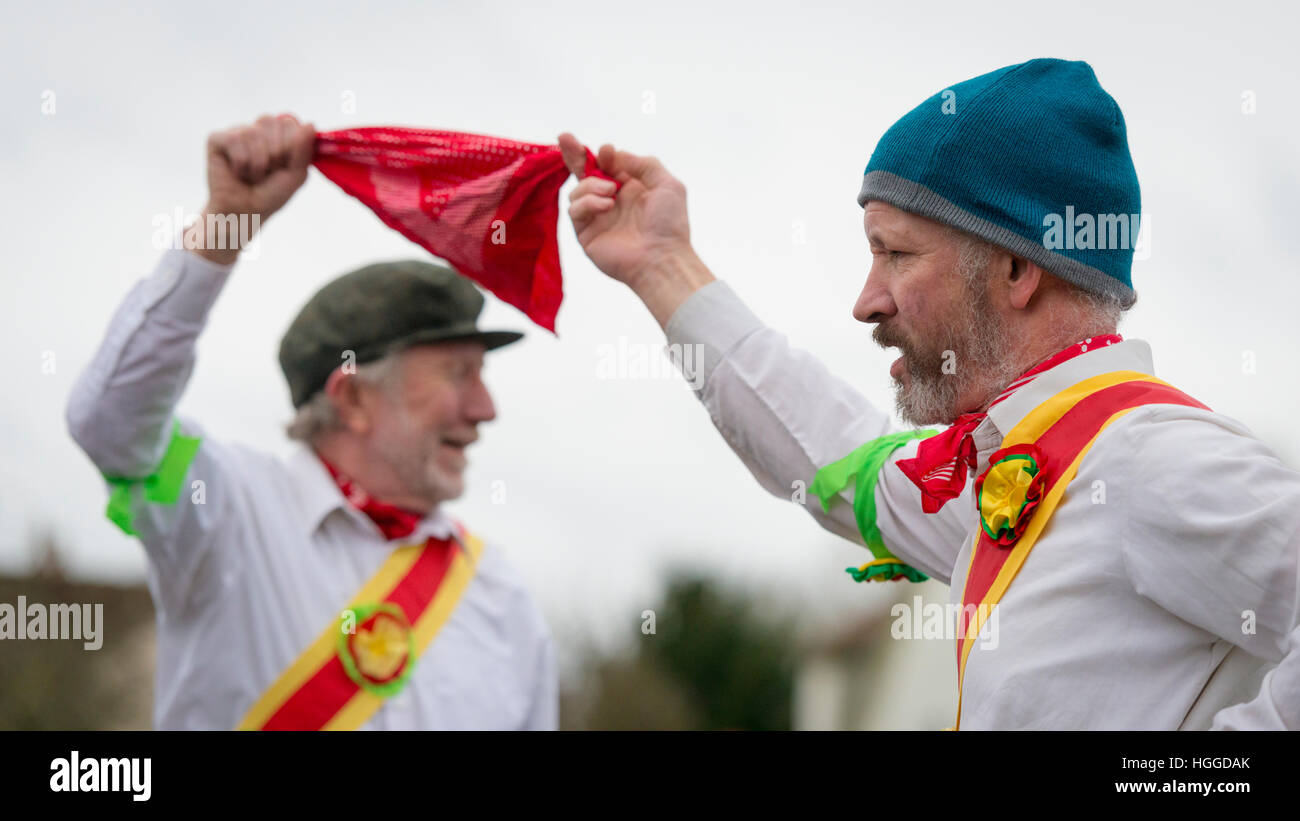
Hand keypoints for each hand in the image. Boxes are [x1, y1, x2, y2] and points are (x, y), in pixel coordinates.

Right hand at [186, 113, 315, 263]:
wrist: (245, 213)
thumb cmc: (270, 194)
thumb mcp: (296, 175)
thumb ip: (304, 150)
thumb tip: (310, 124)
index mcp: (278, 134)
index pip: (289, 123)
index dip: (290, 147)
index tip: (284, 167)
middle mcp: (257, 129)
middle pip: (271, 122)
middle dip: (274, 155)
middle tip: (266, 172)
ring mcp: (236, 132)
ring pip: (253, 133)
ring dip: (257, 163)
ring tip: (251, 175)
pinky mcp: (216, 139)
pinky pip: (234, 140)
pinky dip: (241, 162)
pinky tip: (237, 171)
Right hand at [558, 133, 693, 289]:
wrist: (661, 258)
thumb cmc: (669, 224)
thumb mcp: (666, 184)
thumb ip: (642, 163)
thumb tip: (613, 155)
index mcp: (630, 187)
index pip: (607, 165)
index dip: (603, 154)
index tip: (607, 152)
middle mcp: (611, 200)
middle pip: (584, 173)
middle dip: (574, 154)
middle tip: (565, 137)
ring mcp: (597, 217)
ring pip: (577, 189)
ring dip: (591, 184)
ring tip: (611, 191)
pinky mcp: (586, 233)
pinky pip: (575, 210)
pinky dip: (588, 202)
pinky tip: (606, 206)